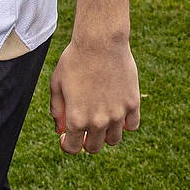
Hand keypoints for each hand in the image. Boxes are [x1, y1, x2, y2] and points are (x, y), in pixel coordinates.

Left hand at [49, 32, 139, 154]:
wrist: (100, 41)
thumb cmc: (74, 60)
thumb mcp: (57, 84)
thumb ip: (57, 110)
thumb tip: (60, 130)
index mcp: (77, 119)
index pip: (72, 148)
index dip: (67, 144)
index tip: (67, 135)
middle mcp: (98, 121)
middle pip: (94, 147)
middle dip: (87, 141)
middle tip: (85, 127)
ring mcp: (118, 114)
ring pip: (114, 140)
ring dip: (106, 134)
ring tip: (102, 118)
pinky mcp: (133, 103)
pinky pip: (132, 125)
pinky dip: (125, 123)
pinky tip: (118, 111)